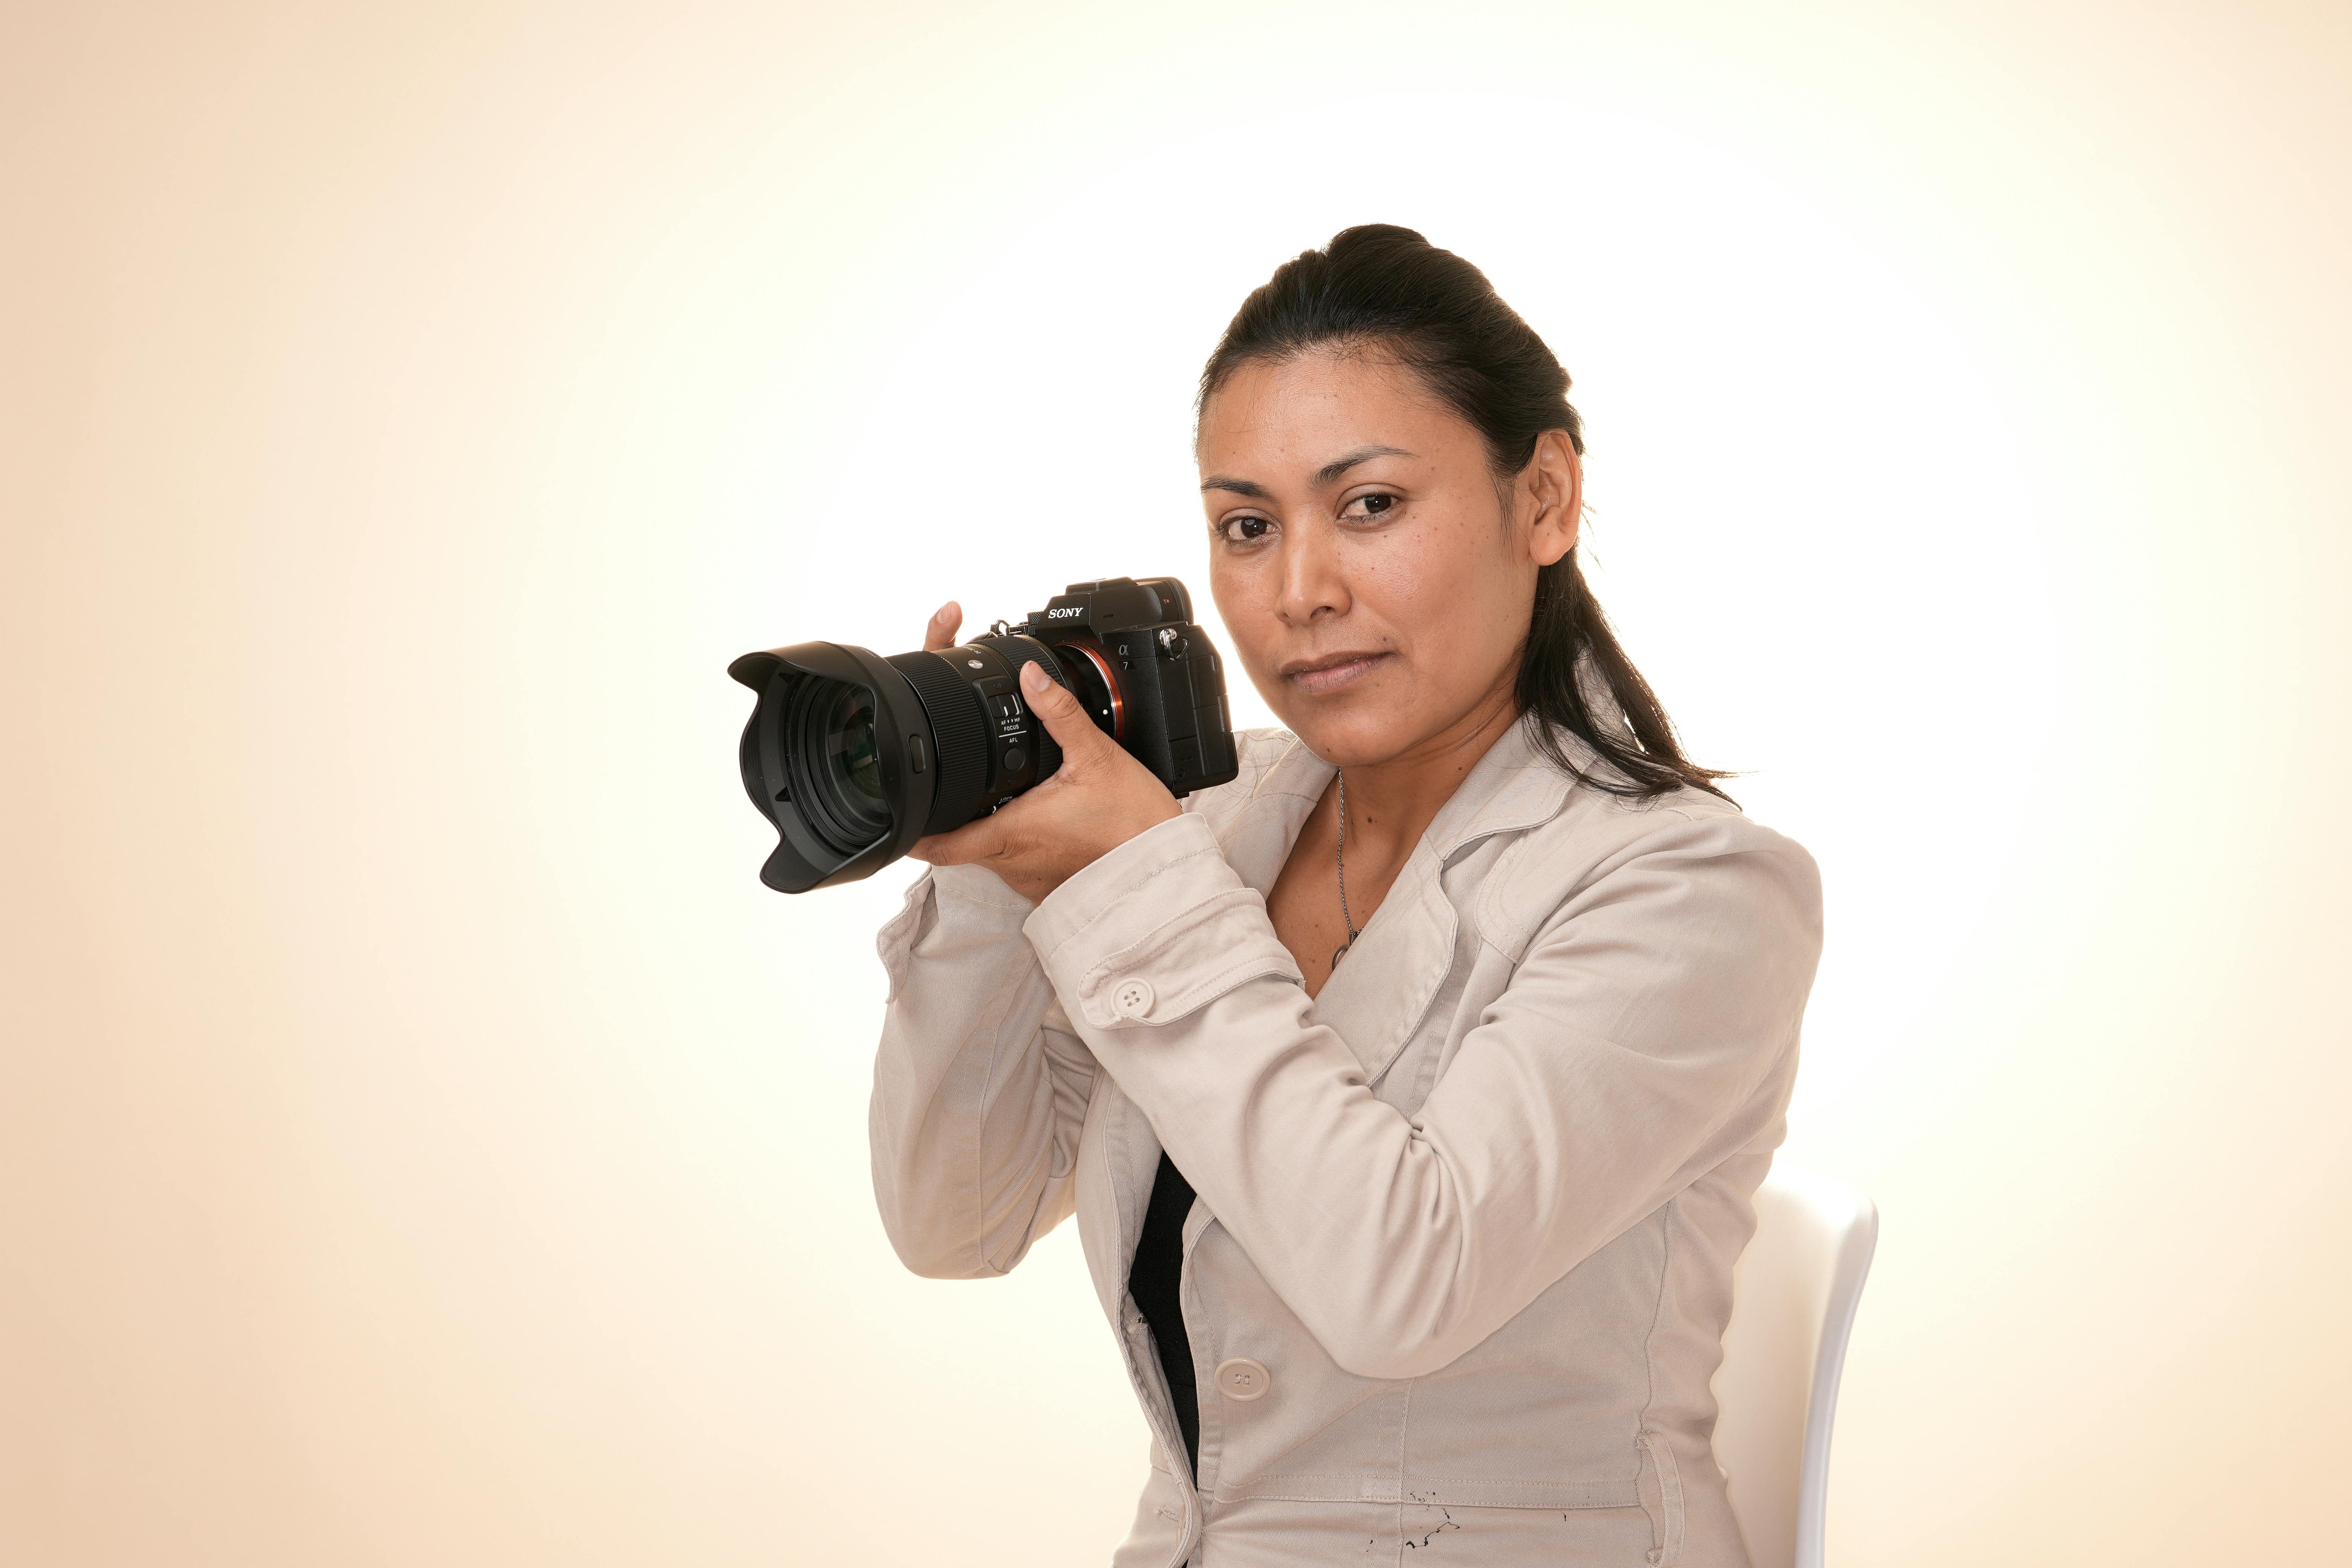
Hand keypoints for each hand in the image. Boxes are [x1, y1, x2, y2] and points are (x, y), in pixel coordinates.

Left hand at [910, 636, 1181, 903]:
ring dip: (991, 822)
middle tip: (965, 779)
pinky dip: (1019, 838)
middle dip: (955, 810)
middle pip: (958, 839)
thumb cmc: (1134, 824)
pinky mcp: (1045, 885)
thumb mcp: (1097, 757)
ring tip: (1014, 794)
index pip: (935, 843)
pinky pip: (1017, 860)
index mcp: (1010, 833)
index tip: (901, 813)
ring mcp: (1026, 878)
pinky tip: (1043, 818)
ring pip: (987, 849)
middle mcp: (1010, 861)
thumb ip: (1060, 713)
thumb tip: (1032, 675)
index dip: (911, 830)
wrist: (1165, 871)